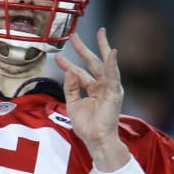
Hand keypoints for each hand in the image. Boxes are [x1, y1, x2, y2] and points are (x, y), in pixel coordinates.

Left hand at [54, 28, 128, 170]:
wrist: (96, 140)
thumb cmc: (87, 126)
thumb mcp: (72, 104)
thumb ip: (70, 87)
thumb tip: (68, 70)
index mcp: (93, 90)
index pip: (79, 73)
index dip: (68, 64)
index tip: (58, 56)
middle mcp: (102, 86)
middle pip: (92, 63)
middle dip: (83, 48)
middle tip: (74, 35)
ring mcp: (110, 88)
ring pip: (105, 64)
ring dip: (103, 47)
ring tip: (100, 33)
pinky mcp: (114, 93)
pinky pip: (113, 76)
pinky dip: (112, 64)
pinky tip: (112, 52)